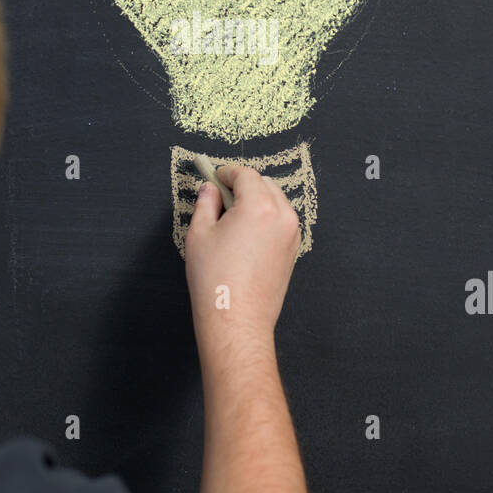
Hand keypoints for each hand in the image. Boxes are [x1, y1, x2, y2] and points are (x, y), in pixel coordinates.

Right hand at [184, 165, 300, 356]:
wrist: (237, 319)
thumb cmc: (215, 279)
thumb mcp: (199, 234)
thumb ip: (205, 203)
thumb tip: (210, 189)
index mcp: (259, 206)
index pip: (245, 174)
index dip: (227, 173)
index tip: (215, 177)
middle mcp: (283, 216)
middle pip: (264, 184)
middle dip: (243, 185)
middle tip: (221, 198)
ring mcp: (292, 234)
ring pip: (276, 201)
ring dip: (257, 200)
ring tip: (233, 219)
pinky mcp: (294, 250)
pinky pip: (282, 221)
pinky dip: (267, 218)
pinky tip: (247, 235)